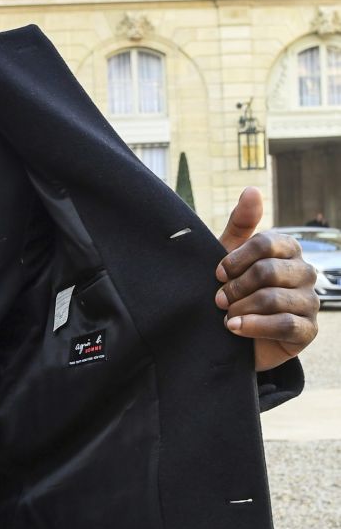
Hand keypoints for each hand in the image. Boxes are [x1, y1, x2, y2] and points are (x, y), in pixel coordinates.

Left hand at [214, 187, 318, 371]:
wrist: (235, 339)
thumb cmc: (235, 291)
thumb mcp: (231, 258)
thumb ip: (241, 225)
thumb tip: (252, 189)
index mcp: (288, 250)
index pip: (266, 243)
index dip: (236, 258)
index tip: (217, 274)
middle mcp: (305, 272)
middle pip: (268, 271)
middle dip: (236, 287)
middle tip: (218, 300)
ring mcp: (310, 302)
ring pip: (274, 299)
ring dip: (241, 309)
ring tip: (226, 317)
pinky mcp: (308, 330)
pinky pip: (284, 324)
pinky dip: (254, 327)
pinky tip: (233, 329)